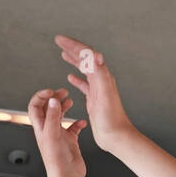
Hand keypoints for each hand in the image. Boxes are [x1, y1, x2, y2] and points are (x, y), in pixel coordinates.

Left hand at [28, 87, 87, 176]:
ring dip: (64, 107)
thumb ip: (53, 116)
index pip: (35, 107)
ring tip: (70, 100)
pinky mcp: (69, 142)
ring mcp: (59, 136)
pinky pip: (73, 128)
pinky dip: (77, 123)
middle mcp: (49, 130)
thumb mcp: (53, 135)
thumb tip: (53, 100)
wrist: (67, 176)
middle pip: (48, 109)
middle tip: (62, 92)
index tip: (52, 91)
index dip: (41, 97)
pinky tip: (81, 122)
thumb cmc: (57, 161)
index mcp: (41, 128)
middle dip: (54, 98)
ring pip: (60, 116)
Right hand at [54, 35, 134, 151]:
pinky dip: (76, 79)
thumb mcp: (105, 93)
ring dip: (74, 60)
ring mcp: (98, 90)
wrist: (116, 136)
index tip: (59, 40)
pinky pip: (84, 85)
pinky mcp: (94, 100)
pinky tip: (70, 78)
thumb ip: (101, 73)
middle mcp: (101, 81)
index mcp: (102, 76)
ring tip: (63, 54)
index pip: (87, 55)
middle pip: (85, 60)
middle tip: (59, 42)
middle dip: (72, 49)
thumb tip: (96, 54)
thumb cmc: (111, 118)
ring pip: (84, 70)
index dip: (73, 45)